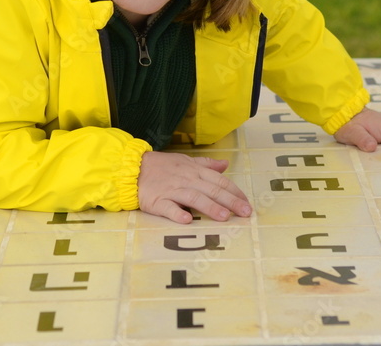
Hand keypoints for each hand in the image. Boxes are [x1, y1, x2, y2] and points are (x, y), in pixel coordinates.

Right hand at [137, 152, 252, 224]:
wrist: (133, 168)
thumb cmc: (162, 167)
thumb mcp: (185, 161)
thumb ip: (206, 164)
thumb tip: (225, 165)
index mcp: (194, 171)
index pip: (219, 181)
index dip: (235, 192)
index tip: (247, 203)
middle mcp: (186, 180)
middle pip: (211, 190)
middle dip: (230, 201)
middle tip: (245, 213)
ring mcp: (172, 190)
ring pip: (194, 198)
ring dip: (210, 207)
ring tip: (225, 217)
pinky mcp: (157, 201)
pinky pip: (168, 208)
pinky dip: (178, 213)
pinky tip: (188, 220)